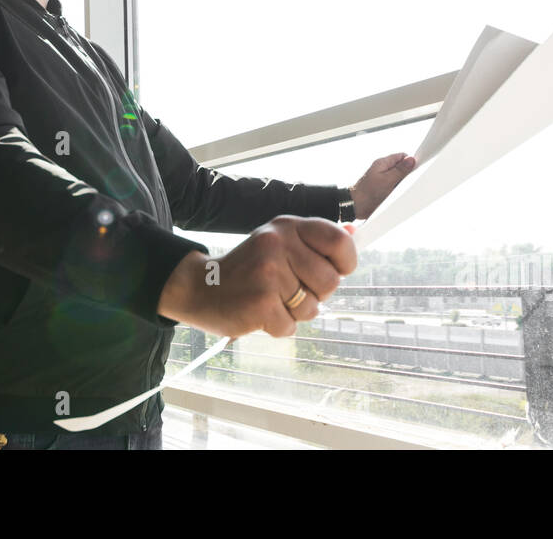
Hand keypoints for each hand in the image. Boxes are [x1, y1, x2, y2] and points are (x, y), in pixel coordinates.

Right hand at [156, 215, 357, 338]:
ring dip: (295, 313)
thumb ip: (315, 240)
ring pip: (312, 308)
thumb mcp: (278, 242)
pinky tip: (259, 314)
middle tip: (288, 289)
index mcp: (287, 226)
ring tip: (270, 300)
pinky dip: (278, 327)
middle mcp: (278, 243)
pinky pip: (290, 327)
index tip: (333, 271)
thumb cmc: (246, 269)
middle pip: (331, 282)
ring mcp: (268, 273)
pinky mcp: (260, 303)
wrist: (198, 287)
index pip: (340, 241)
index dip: (344, 263)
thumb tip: (355, 230)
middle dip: (315, 295)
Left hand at [351, 152, 417, 218]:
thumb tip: (411, 160)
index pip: (401, 156)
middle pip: (400, 167)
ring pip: (397, 177)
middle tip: (407, 183)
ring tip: (399, 190)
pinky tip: (396, 195)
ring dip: (401, 184)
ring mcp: (381, 178)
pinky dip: (396, 189)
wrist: (355, 206)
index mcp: (382, 163)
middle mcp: (382, 169)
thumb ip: (400, 170)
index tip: (414, 170)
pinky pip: (393, 185)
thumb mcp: (388, 180)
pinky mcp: (381, 187)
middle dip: (406, 174)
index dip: (409, 162)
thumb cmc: (368, 193)